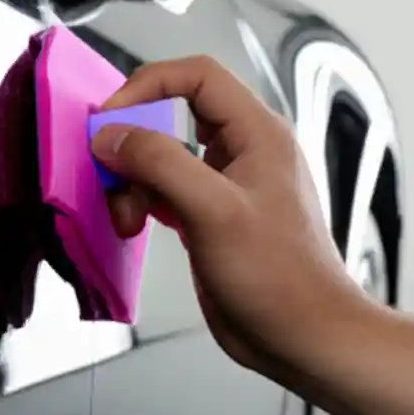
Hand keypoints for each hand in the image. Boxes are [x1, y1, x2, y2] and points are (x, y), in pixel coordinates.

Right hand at [90, 57, 367, 372]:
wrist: (303, 337)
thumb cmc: (277, 276)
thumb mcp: (213, 211)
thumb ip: (159, 164)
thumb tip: (111, 136)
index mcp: (258, 133)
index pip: (197, 77)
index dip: (148, 86)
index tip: (111, 118)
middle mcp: (243, 151)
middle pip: (172, 117)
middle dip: (134, 145)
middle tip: (109, 175)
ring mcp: (226, 186)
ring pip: (162, 158)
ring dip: (133, 182)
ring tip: (126, 219)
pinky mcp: (210, 218)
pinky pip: (164, 192)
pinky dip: (141, 203)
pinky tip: (134, 226)